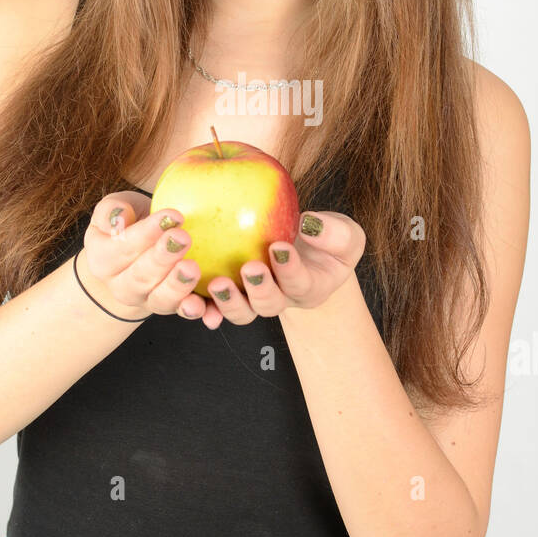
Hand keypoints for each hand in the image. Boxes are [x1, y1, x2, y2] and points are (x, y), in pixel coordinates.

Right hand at [78, 191, 205, 321]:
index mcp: (102, 260)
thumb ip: (111, 209)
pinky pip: (183, 313)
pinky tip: (205, 304)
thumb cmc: (132, 221)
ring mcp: (147, 300)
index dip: (146, 233)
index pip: (120, 248)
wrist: (141, 251)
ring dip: (178, 285)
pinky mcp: (172, 307)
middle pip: (139, 277)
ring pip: (160, 299)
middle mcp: (121, 287)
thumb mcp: (118, 207)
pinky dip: (194, 309)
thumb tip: (119, 219)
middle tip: (183, 238)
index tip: (172, 215)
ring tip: (193, 268)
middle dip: (162, 258)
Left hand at [186, 210, 366, 329]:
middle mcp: (281, 299)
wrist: (307, 253)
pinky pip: (216, 305)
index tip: (280, 247)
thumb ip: (336, 233)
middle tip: (249, 268)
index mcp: (310, 287)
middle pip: (269, 305)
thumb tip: (308, 224)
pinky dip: (204, 306)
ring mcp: (255, 300)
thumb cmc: (327, 242)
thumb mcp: (345, 235)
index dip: (290, 269)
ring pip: (241, 312)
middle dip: (259, 289)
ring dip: (228, 302)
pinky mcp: (232, 294)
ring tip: (216, 284)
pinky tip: (192, 298)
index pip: (301, 283)